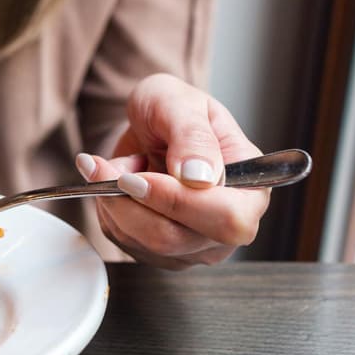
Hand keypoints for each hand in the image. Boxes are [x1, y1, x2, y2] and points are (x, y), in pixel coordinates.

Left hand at [76, 73, 270, 269]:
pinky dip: (107, 208)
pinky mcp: (158, 251)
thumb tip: (199, 177)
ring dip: (113, 200)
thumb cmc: (173, 109)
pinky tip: (113, 183)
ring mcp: (192, 244)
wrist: (149, 123)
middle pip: (174, 238)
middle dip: (131, 202)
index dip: (178, 201)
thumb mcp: (179, 103)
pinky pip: (123, 240)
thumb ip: (193, 136)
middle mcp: (226, 226)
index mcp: (250, 189)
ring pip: (142, 242)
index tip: (138, 176)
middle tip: (103, 167)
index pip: (226, 218)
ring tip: (111, 166)